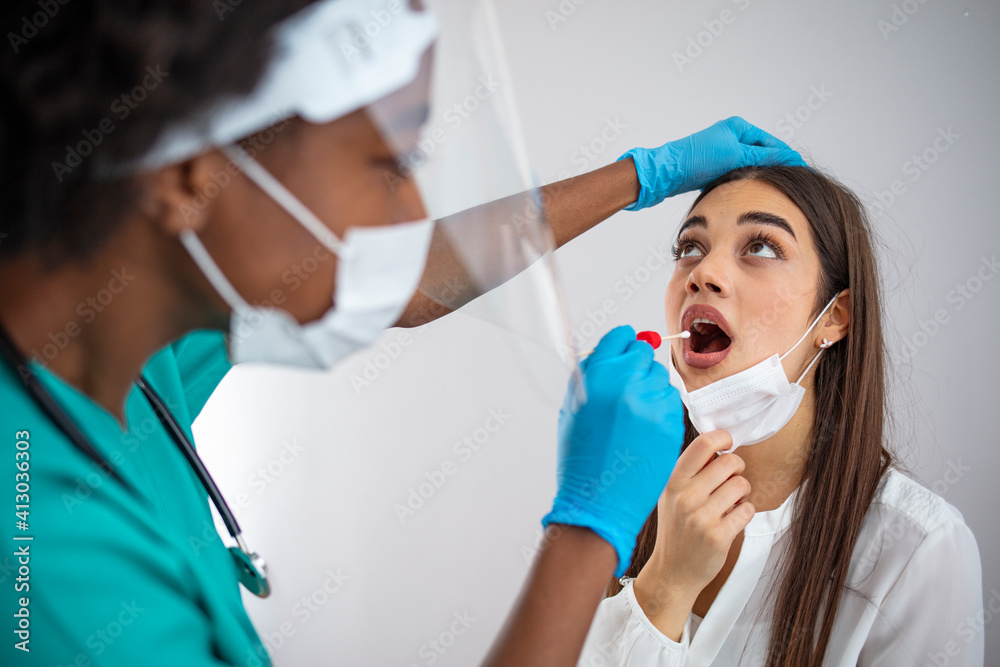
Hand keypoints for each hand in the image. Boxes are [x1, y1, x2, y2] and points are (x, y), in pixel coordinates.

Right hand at [543, 325, 684, 576]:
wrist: (597, 501)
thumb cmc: (581, 458)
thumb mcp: (573, 409)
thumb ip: (592, 376)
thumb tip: (612, 350)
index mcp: (596, 376)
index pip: (621, 337)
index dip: (622, 345)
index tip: (625, 353)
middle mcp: (625, 385)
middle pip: (643, 355)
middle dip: (636, 369)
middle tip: (626, 393)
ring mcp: (651, 406)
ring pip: (660, 380)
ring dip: (650, 391)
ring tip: (633, 419)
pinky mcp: (671, 426)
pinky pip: (672, 404)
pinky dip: (662, 412)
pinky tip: (646, 432)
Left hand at [618, 116, 807, 209]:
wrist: (666, 173)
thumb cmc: (697, 159)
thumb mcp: (735, 155)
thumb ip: (763, 156)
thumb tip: (789, 158)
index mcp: (738, 127)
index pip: (771, 142)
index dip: (787, 155)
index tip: (803, 168)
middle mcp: (731, 136)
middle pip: (762, 152)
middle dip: (776, 165)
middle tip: (794, 180)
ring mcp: (723, 152)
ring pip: (751, 164)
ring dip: (762, 173)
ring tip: (778, 186)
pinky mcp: (714, 167)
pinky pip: (738, 172)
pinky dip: (748, 178)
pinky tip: (754, 189)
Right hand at [640, 431, 754, 598]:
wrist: (673, 572)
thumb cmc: (676, 531)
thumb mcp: (671, 497)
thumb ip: (690, 473)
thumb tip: (717, 447)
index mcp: (674, 483)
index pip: (702, 445)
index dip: (722, 438)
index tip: (727, 443)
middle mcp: (686, 497)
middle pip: (729, 462)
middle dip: (737, 467)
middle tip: (733, 478)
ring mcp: (702, 517)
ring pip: (741, 485)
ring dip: (743, 491)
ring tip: (732, 501)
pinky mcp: (719, 535)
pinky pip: (747, 509)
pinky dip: (745, 511)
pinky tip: (734, 518)